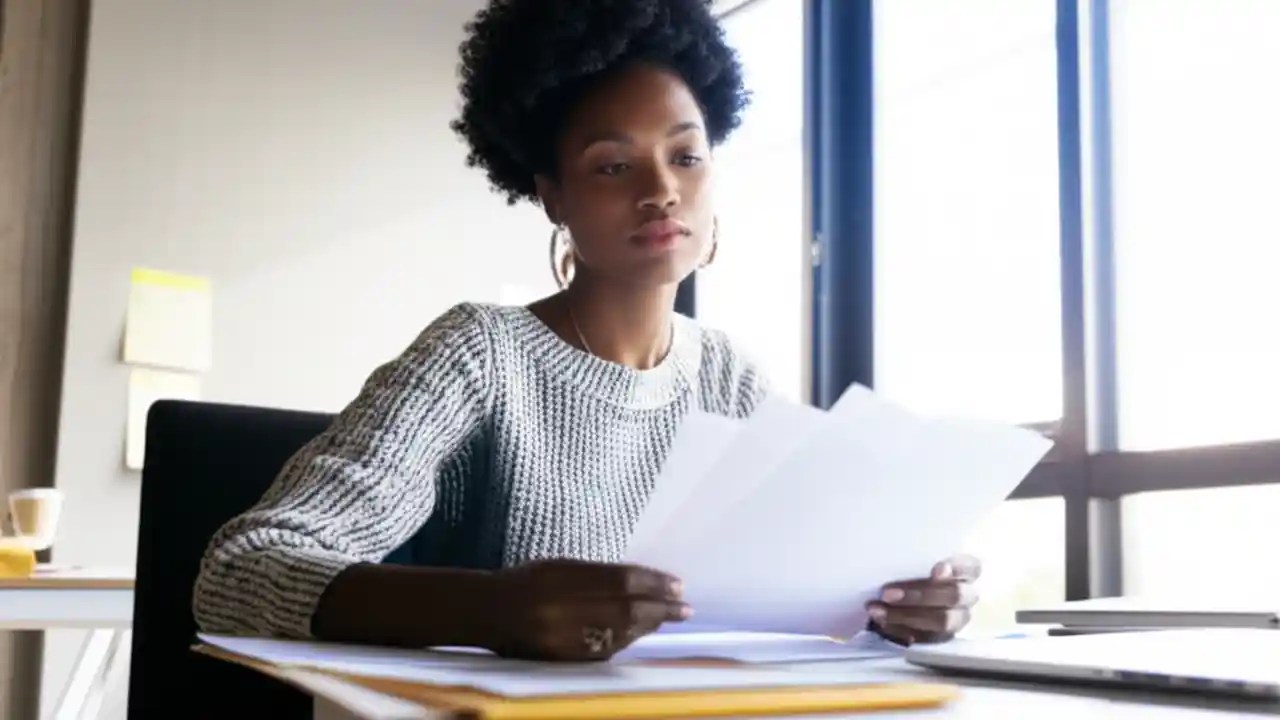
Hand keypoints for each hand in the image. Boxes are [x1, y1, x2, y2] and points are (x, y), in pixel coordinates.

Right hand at [486, 559, 691, 660]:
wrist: (489, 612)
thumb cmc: (526, 581)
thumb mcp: (560, 567)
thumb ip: (596, 575)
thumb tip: (639, 583)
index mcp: (565, 579)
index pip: (621, 581)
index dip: (653, 583)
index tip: (677, 584)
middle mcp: (567, 609)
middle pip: (627, 609)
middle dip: (661, 608)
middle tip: (685, 607)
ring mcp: (567, 637)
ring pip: (621, 632)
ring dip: (649, 625)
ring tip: (669, 618)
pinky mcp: (566, 658)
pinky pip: (607, 650)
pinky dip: (628, 640)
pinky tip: (642, 633)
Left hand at [866, 554, 980, 644]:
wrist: (898, 595)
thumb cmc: (910, 569)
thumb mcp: (915, 560)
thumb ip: (918, 559)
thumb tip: (915, 561)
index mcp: (967, 571)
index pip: (971, 567)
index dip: (956, 568)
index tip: (936, 569)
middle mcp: (968, 596)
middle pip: (954, 596)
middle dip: (919, 595)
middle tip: (886, 593)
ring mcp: (957, 619)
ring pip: (942, 621)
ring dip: (905, 616)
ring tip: (876, 610)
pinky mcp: (942, 638)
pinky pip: (926, 638)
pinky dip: (900, 630)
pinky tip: (882, 622)